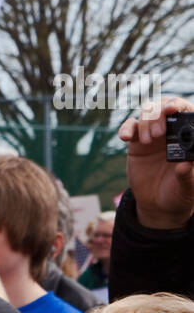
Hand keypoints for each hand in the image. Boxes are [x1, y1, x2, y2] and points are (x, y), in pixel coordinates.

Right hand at [118, 97, 193, 229]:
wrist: (157, 206)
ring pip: (148, 112)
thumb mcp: (186, 189)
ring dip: (147, 122)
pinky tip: (125, 137)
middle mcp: (171, 133)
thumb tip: (185, 164)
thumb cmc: (179, 194)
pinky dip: (126, 128)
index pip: (186, 113)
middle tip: (158, 133)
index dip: (180, 106)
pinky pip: (130, 126)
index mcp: (186, 139)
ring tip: (148, 141)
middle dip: (160, 113)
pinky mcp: (136, 142)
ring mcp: (153, 135)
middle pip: (164, 108)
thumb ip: (187, 176)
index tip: (174, 110)